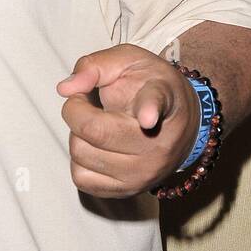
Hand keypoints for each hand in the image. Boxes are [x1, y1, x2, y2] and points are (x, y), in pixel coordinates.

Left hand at [56, 44, 200, 197]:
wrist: (184, 124)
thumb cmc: (150, 87)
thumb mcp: (129, 61)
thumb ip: (94, 65)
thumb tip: (66, 89)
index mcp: (161, 99)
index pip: (154, 104)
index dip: (149, 110)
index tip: (148, 118)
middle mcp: (157, 143)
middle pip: (96, 132)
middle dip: (75, 111)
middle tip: (83, 102)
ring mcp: (144, 172)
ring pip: (82, 156)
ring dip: (77, 136)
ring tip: (96, 125)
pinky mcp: (129, 190)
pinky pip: (82, 179)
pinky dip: (79, 161)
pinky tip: (96, 147)